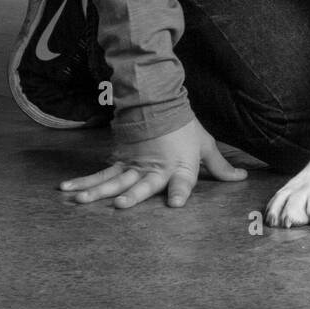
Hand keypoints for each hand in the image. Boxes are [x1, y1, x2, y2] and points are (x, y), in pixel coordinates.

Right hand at [59, 117, 245, 208]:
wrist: (160, 104)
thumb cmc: (185, 129)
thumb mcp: (205, 145)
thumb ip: (220, 167)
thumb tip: (242, 178)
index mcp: (180, 166)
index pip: (183, 181)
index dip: (180, 192)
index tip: (177, 203)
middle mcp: (156, 167)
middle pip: (144, 183)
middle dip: (133, 194)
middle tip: (121, 204)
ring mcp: (135, 164)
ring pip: (116, 179)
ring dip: (97, 191)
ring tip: (81, 201)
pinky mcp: (120, 160)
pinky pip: (101, 173)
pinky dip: (84, 181)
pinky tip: (67, 190)